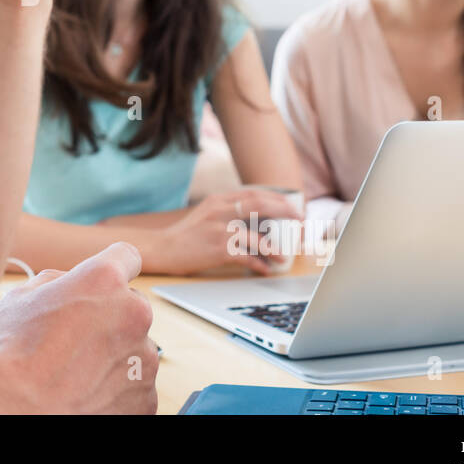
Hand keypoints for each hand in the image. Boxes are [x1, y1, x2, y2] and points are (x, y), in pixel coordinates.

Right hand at [0, 242, 157, 413]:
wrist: (17, 410)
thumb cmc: (13, 355)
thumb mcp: (22, 297)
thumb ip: (57, 281)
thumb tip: (69, 283)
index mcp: (104, 280)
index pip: (127, 256)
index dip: (114, 269)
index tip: (105, 284)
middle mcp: (134, 313)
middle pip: (132, 307)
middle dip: (112, 318)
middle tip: (76, 339)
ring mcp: (144, 360)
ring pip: (135, 350)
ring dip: (114, 356)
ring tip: (75, 373)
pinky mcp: (145, 398)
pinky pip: (136, 387)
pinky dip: (117, 391)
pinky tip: (86, 393)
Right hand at [158, 188, 303, 274]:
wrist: (162, 249)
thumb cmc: (187, 235)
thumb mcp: (206, 213)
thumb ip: (229, 211)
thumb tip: (259, 218)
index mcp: (219, 200)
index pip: (254, 193)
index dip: (278, 199)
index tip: (294, 206)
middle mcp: (220, 211)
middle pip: (260, 205)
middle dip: (285, 212)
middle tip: (301, 222)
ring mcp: (219, 230)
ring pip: (256, 235)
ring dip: (274, 247)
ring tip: (284, 256)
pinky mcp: (217, 249)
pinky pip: (246, 257)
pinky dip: (259, 264)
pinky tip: (265, 270)